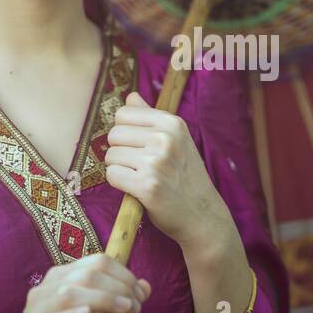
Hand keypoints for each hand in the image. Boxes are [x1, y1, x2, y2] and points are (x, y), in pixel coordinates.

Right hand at [0, 252, 150, 312]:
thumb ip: (113, 301)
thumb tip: (145, 288)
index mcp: (60, 278)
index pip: (96, 262)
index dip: (124, 274)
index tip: (140, 293)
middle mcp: (47, 288)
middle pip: (88, 274)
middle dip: (119, 287)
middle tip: (137, 305)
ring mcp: (38, 311)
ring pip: (71, 294)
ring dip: (104, 299)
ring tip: (125, 310)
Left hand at [103, 91, 230, 252]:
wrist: (202, 215)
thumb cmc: (185, 177)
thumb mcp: (177, 141)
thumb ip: (152, 118)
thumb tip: (130, 96)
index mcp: (172, 123)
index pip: (124, 113)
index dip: (125, 131)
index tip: (138, 146)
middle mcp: (165, 139)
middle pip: (114, 134)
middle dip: (120, 151)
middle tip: (139, 166)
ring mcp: (156, 162)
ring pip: (110, 156)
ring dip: (119, 169)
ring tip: (140, 177)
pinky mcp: (147, 186)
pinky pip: (112, 176)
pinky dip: (119, 185)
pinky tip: (136, 189)